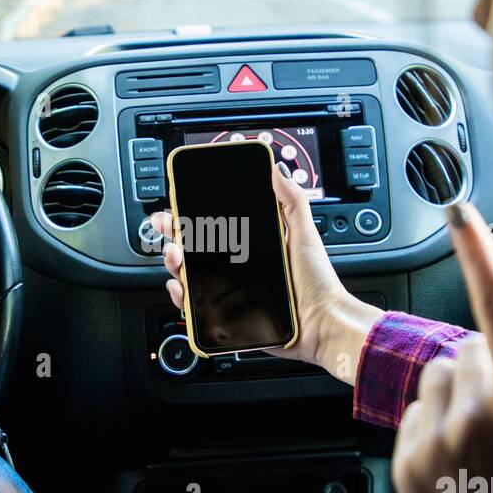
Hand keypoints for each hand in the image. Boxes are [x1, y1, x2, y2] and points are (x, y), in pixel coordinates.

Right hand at [150, 162, 382, 379]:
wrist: (324, 323)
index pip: (215, 228)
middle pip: (196, 250)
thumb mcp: (305, 235)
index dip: (192, 217)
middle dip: (175, 236)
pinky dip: (181, 297)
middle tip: (169, 227)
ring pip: (190, 276)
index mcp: (253, 248)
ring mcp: (231, 294)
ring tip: (175, 255)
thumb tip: (277, 169)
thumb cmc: (319, 284)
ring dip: (174, 263)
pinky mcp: (228, 319)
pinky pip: (196, 307)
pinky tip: (180, 286)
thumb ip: (292, 201)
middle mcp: (238, 269)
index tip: (178, 206)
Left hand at [391, 202, 492, 492]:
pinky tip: (460, 464)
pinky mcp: (403, 465)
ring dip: (456, 393)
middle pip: (466, 348)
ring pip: (434, 377)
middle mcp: (473, 417)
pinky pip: (412, 413)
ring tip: (484, 443)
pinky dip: (433, 425)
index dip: (480, 254)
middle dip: (487, 366)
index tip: (461, 211)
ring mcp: (432, 443)